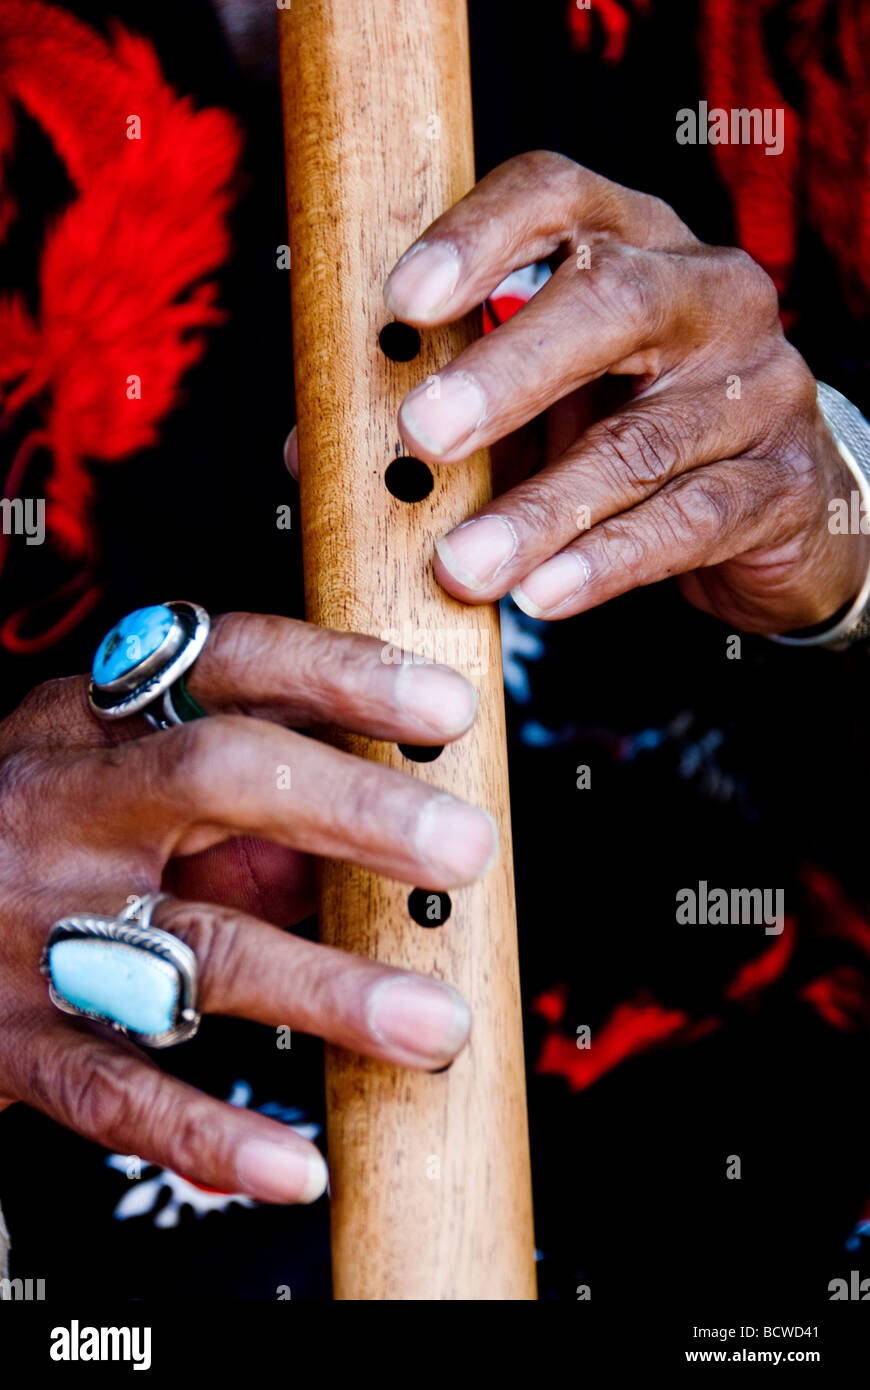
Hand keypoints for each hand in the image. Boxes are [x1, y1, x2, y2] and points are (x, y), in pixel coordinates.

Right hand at [0, 613, 491, 1201]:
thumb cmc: (34, 835)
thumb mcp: (118, 778)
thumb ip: (243, 803)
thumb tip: (379, 832)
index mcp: (97, 722)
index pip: (230, 662)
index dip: (342, 675)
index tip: (448, 706)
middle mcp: (66, 805)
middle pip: (219, 778)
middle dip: (355, 808)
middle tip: (466, 848)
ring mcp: (35, 924)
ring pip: (193, 945)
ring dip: (326, 988)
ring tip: (435, 1023)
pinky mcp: (17, 1039)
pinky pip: (118, 1091)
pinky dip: (212, 1134)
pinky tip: (296, 1163)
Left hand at [382, 151, 868, 633]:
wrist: (772, 504)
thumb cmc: (628, 433)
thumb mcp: (535, 409)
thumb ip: (442, 413)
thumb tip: (309, 452)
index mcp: (632, 244)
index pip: (556, 197)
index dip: (478, 237)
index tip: (402, 302)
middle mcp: (707, 292)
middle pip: (611, 302)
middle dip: (506, 372)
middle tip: (422, 435)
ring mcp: (758, 384)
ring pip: (641, 440)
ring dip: (538, 507)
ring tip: (461, 565)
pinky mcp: (782, 481)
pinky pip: (688, 520)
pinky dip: (605, 562)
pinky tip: (543, 595)